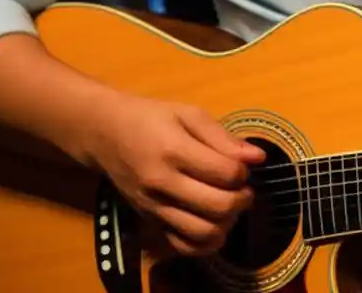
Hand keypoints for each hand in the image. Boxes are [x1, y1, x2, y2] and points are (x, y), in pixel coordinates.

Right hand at [87, 95, 265, 256]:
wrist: (104, 134)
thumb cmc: (150, 118)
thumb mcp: (188, 113)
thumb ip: (223, 137)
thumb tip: (257, 158)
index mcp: (174, 151)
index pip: (226, 173)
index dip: (243, 171)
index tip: (240, 165)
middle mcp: (162, 184)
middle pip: (219, 206)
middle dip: (242, 199)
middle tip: (243, 189)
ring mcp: (154, 207)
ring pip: (203, 232)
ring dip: (227, 223)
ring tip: (228, 206)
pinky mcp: (149, 221)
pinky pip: (182, 246)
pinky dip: (204, 243)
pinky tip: (212, 225)